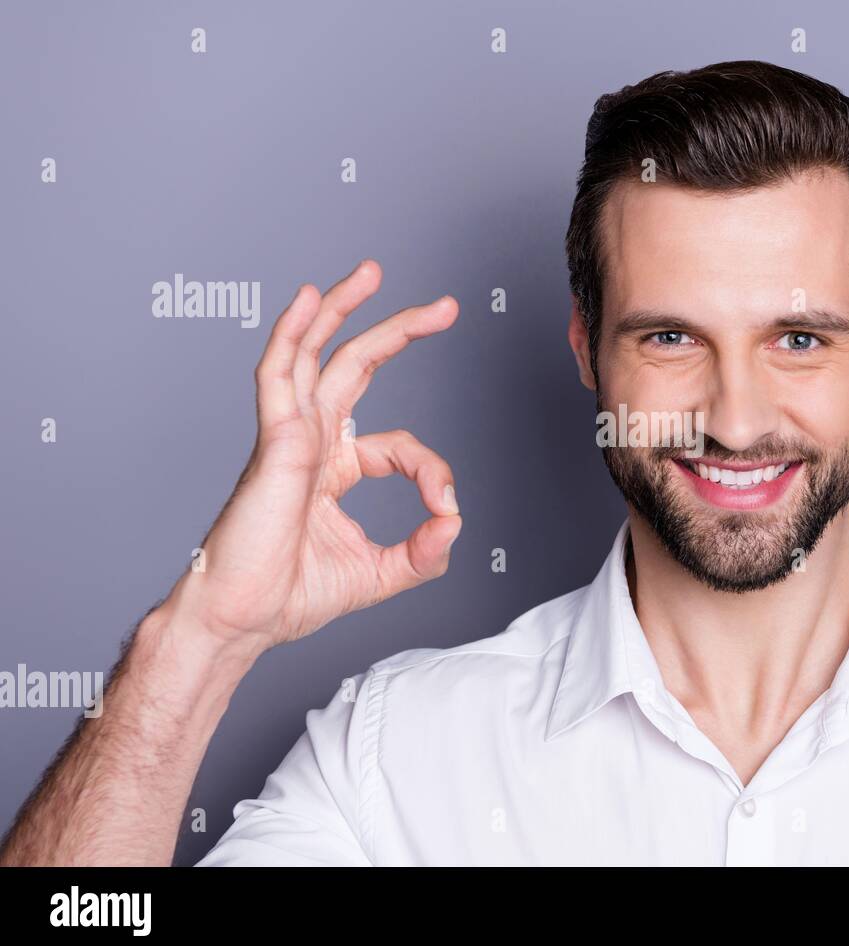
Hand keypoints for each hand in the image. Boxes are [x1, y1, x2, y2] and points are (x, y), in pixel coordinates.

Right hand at [164, 259, 461, 652]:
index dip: (432, 470)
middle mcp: (311, 444)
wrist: (241, 621)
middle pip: (355, 368)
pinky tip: (309, 300)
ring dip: (343, 310)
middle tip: (444, 306)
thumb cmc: (290, 597)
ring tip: (372, 272)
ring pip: (315, 355)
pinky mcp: (273, 444)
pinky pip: (279, 376)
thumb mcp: (380, 574)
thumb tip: (457, 521)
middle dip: (399, 331)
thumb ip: (424, 552)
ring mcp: (289, 438)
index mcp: (334, 470)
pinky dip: (292, 334)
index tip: (445, 507)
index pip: (398, 445)